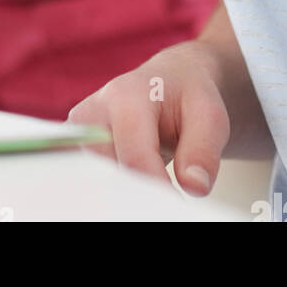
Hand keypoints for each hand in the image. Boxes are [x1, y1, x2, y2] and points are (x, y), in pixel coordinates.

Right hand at [68, 40, 231, 195]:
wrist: (168, 81)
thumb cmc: (188, 98)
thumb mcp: (210, 117)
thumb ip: (203, 151)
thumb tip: (193, 186)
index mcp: (125, 96)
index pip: (134, 157)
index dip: (157, 190)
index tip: (177, 206)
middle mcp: (94, 110)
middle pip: (108, 170)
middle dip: (137, 193)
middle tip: (164, 203)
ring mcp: (79, 128)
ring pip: (96, 177)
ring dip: (124, 191)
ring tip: (153, 192)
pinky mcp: (76, 143)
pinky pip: (88, 175)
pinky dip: (112, 187)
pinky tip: (133, 190)